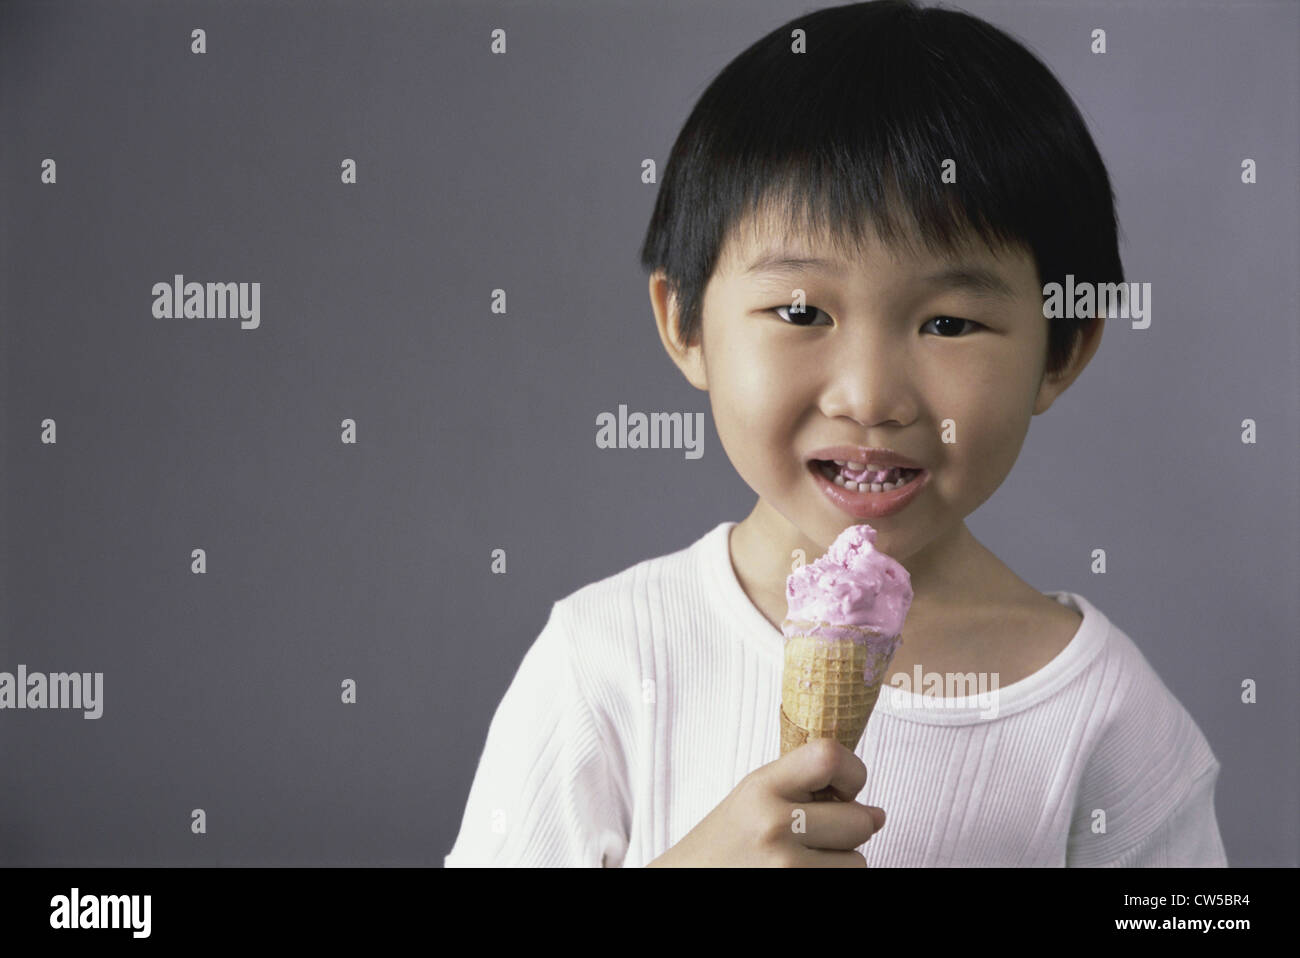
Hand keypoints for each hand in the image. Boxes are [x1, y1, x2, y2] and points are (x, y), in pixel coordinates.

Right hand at [646, 738, 885, 866]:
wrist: (689, 875)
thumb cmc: (729, 836)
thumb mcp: (756, 793)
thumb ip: (809, 787)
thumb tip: (878, 815)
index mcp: (763, 787)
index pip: (830, 757)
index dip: (852, 771)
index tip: (844, 788)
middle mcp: (774, 825)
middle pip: (858, 820)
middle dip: (852, 825)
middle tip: (821, 828)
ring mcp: (785, 866)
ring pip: (856, 861)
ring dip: (841, 859)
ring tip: (802, 853)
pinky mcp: (793, 890)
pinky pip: (843, 881)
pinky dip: (830, 875)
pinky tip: (800, 869)